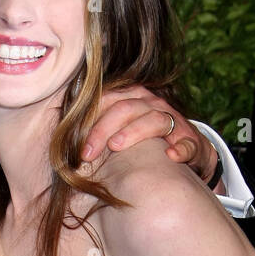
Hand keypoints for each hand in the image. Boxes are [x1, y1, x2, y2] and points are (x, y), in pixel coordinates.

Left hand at [81, 86, 217, 180]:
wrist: (191, 152)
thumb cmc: (148, 142)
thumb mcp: (122, 131)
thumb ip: (98, 131)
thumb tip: (63, 142)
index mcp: (134, 100)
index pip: (108, 99)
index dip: (89, 117)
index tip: (72, 140)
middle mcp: (154, 106)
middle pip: (126, 108)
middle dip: (102, 129)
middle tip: (86, 153)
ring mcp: (174, 122)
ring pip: (155, 119)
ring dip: (134, 132)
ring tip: (116, 146)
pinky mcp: (191, 142)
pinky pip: (188, 143)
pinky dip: (180, 149)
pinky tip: (170, 156)